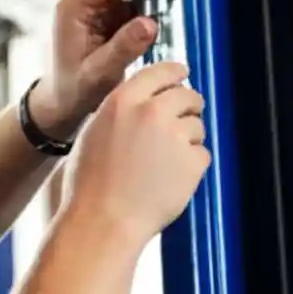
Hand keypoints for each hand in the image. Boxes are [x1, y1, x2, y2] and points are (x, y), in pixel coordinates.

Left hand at [29, 0, 158, 140]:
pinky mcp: (107, 22)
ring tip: (160, 32)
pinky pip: (133, 12)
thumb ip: (124, 48)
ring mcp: (96, 11)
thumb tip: (150, 23)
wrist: (61, 106)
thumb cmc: (72, 91)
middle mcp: (84, 3)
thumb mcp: (99, 73)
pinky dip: (145, 22)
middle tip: (168, 17)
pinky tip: (152, 39)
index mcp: (75, 7)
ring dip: (149, 11)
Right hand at [59, 61, 210, 245]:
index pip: (162, 70)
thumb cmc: (90, 183)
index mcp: (124, 100)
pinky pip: (202, 154)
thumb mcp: (95, 131)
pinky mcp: (193, 162)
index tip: (183, 75)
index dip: (176, 73)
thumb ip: (123, 110)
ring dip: (188, 139)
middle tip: (182, 121)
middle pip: (188, 95)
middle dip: (188, 106)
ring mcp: (175, 136)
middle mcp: (152, 111)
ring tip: (164, 163)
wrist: (103, 222)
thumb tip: (146, 99)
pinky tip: (169, 180)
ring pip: (197, 126)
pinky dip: (191, 166)